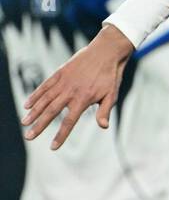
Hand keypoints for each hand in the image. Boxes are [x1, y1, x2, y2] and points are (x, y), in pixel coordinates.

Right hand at [22, 24, 133, 148]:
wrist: (106, 52)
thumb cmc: (111, 76)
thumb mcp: (112, 95)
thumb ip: (104, 111)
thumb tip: (103, 127)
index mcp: (84, 99)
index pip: (69, 122)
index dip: (60, 135)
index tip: (53, 147)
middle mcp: (71, 92)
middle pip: (51, 112)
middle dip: (39, 125)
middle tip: (28, 137)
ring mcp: (64, 81)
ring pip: (45, 99)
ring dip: (33, 112)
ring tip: (24, 123)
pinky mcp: (60, 73)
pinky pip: (45, 86)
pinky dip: (36, 95)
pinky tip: (27, 104)